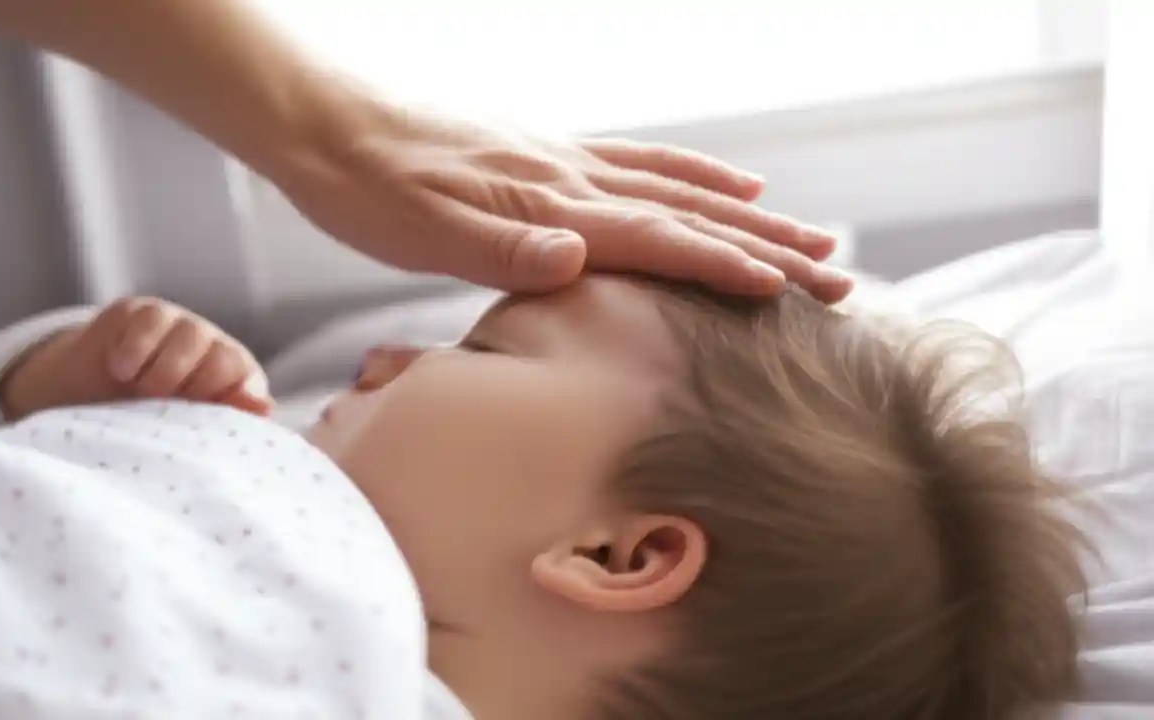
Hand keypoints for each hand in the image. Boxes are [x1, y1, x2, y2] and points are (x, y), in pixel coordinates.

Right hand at [0, 297, 271, 420]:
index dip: (238, 397)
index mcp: (231, 381)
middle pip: (224, 358)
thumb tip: (266, 406)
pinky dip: (138, 347)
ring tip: (140, 391)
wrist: (78, 401)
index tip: (215, 411)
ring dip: (168, 369)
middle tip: (162, 406)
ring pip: (193, 335)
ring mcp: (177, 326)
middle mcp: (210, 349)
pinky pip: (152, 320)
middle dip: (195, 387)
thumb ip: (223, 419)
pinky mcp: (140, 311)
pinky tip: (122, 369)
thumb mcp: (181, 431)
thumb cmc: (141, 425)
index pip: (249, 382)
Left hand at [280, 99, 852, 300]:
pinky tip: (724, 181)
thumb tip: (578, 260)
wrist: (326, 126)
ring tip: (806, 234)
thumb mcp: (420, 230)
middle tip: (835, 275)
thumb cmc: (366, 191)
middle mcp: (570, 178)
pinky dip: (693, 174)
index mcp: (548, 205)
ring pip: (677, 187)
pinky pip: (640, 161)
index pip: (657, 238)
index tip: (791, 293)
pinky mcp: (548, 155)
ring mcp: (564, 161)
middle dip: (765, 248)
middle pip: (688, 213)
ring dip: (747, 215)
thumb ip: (502, 248)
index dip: (725, 267)